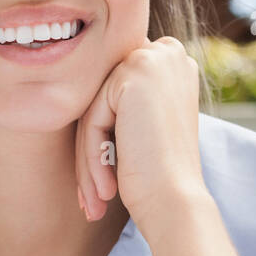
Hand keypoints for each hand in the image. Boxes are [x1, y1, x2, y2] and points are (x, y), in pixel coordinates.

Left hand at [75, 36, 205, 244]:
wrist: (178, 200)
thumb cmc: (161, 176)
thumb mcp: (142, 126)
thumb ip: (118, 102)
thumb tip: (78, 97)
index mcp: (171, 62)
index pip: (112, 93)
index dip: (100, 137)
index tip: (98, 184)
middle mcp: (166, 52)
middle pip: (101, 101)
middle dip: (90, 152)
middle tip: (90, 200)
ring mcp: (151, 59)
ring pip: (92, 112)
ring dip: (88, 162)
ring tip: (93, 203)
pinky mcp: (134, 74)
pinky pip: (92, 118)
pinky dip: (92, 158)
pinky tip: (106, 192)